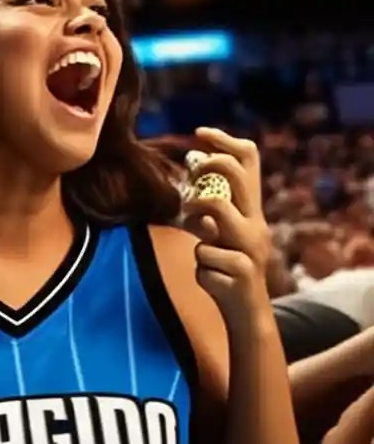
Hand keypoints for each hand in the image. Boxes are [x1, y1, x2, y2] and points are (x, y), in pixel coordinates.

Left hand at [182, 127, 272, 325]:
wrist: (246, 311)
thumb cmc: (226, 267)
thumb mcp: (215, 234)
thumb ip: (205, 209)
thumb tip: (188, 174)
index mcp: (250, 211)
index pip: (248, 163)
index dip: (225, 143)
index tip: (199, 133)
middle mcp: (255, 224)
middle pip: (236, 179)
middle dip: (209, 167)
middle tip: (189, 177)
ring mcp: (251, 247)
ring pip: (216, 213)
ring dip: (196, 223)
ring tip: (198, 238)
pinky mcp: (242, 271)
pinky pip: (204, 257)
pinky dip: (201, 270)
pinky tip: (212, 281)